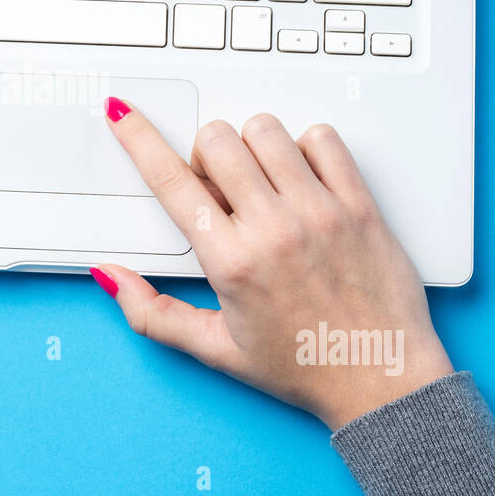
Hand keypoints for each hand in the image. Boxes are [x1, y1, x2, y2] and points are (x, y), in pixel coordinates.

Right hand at [92, 99, 452, 430]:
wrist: (383, 381)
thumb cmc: (304, 366)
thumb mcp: (216, 349)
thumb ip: (152, 313)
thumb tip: (111, 277)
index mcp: (232, 262)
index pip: (171, 181)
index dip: (137, 138)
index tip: (122, 114)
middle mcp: (274, 229)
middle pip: (217, 139)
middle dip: (205, 153)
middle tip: (218, 184)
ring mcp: (320, 212)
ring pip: (266, 130)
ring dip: (252, 145)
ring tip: (263, 181)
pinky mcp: (359, 204)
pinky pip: (323, 139)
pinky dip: (306, 148)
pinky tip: (303, 179)